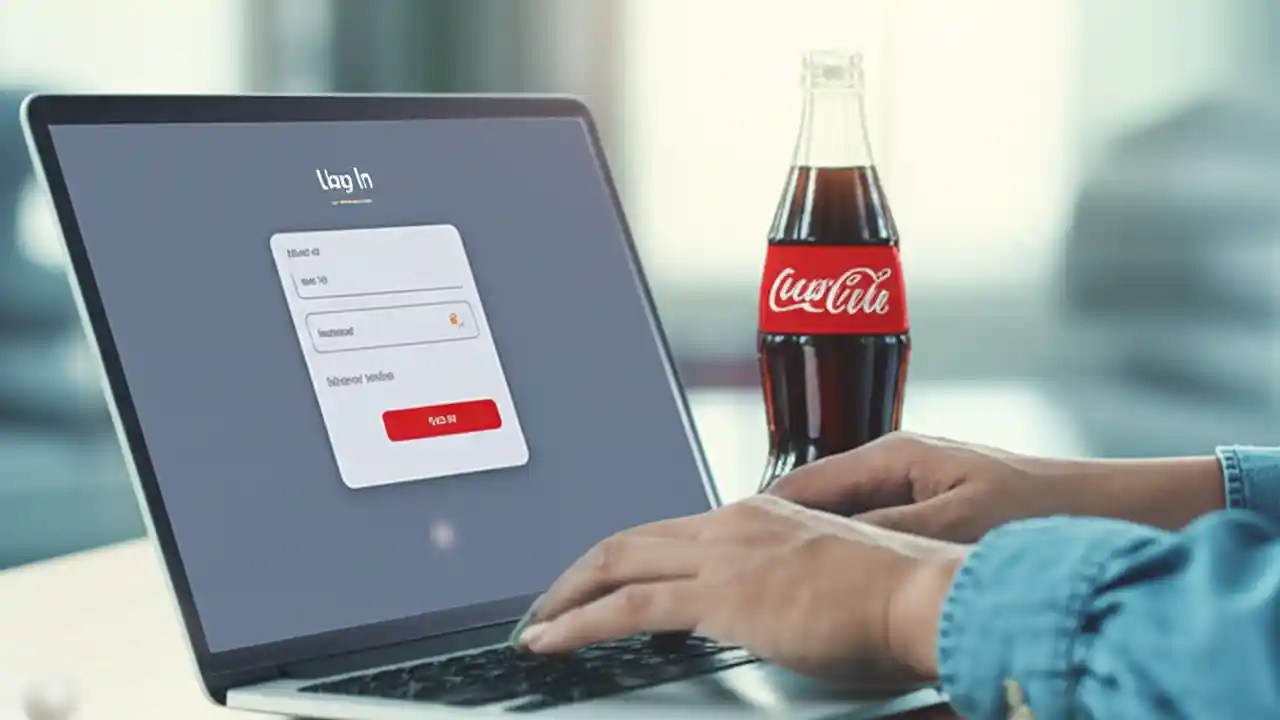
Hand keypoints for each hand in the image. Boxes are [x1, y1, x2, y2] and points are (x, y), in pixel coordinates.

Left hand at [519, 495, 966, 688]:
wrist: (924, 595)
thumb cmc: (897, 598)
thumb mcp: (830, 584)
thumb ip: (789, 591)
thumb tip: (775, 615)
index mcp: (760, 516)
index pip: (673, 534)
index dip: (628, 560)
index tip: (604, 587)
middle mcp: (734, 523)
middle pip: (632, 539)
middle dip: (580, 572)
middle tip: (547, 602)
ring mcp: (724, 555)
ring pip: (617, 564)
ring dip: (566, 596)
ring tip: (536, 625)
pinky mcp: (721, 595)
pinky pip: (627, 608)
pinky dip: (578, 623)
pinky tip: (551, 641)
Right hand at [769, 432, 1224, 542]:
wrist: (1112, 510)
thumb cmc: (1042, 511)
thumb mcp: (952, 527)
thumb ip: (883, 536)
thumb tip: (820, 549)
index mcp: (893, 454)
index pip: (800, 485)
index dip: (757, 517)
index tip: (724, 545)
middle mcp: (898, 463)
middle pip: (814, 500)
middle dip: (776, 532)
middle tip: (741, 569)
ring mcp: (917, 484)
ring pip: (842, 518)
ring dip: (813, 545)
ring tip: (779, 581)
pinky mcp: (936, 508)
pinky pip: (872, 532)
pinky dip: (850, 554)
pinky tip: (842, 585)